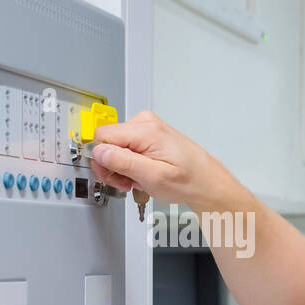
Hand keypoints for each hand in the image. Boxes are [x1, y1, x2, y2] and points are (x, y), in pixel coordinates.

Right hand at [89, 110, 228, 208]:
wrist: (206, 181)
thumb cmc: (188, 180)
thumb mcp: (153, 177)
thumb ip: (123, 162)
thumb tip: (98, 151)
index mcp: (146, 130)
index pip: (101, 136)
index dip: (102, 160)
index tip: (113, 176)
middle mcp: (145, 122)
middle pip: (106, 141)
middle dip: (111, 166)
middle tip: (125, 182)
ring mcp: (146, 127)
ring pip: (114, 145)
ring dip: (120, 167)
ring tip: (136, 180)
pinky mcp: (147, 134)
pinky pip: (125, 147)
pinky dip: (128, 163)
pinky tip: (139, 173)